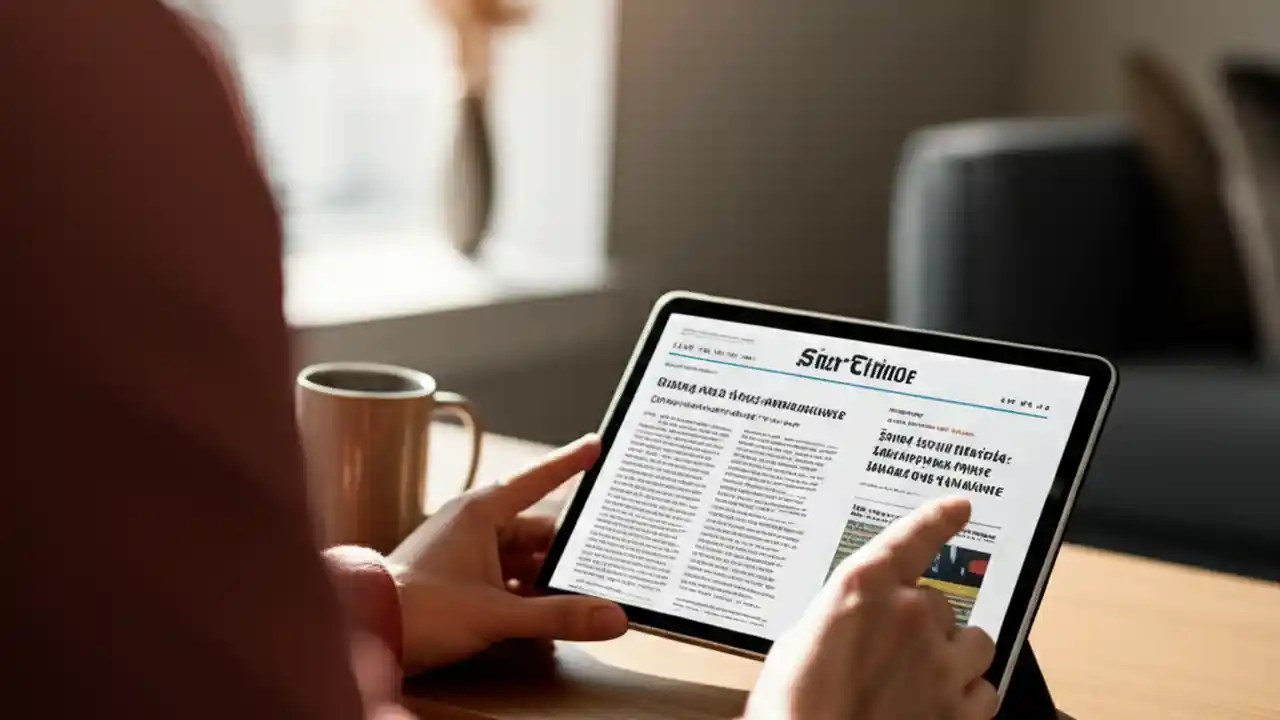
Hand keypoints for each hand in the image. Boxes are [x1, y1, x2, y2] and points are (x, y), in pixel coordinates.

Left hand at [387, 434, 627, 672]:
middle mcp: (472, 525)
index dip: (569, 462)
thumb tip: (613, 617)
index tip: (596, 446)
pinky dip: (526, 593)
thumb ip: (557, 616)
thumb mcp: (496, 613)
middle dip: (569, 548)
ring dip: (548, 577)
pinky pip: (504, 579)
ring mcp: (463, 552)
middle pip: (535, 530)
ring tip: (586, 589)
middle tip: (606, 555)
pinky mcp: (457, 579)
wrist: (364, 631)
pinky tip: (548, 611)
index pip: (536, 479)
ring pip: (521, 558)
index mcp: (480, 513)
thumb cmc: (419, 609)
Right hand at [744, 497, 997, 719]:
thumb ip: (841, 620)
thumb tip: (859, 625)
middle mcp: (909, 614)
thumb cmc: (790, 708)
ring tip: (923, 680)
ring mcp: (941, 662)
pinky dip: (967, 697)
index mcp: (862, 587)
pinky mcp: (962, 710)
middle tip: (891, 657)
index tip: (960, 508)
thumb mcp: (798, 644)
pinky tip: (938, 708)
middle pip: (939, 604)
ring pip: (975, 643)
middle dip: (922, 626)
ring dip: (954, 656)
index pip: (913, 538)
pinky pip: (985, 690)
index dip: (939, 519)